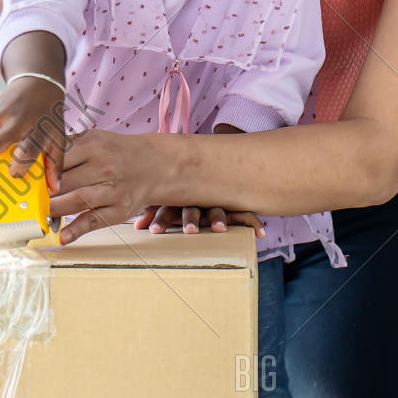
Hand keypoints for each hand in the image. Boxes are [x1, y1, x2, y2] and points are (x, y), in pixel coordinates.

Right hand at [0, 76, 69, 189]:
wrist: (40, 82)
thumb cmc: (49, 114)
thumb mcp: (58, 137)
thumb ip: (56, 164)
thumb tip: (53, 190)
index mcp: (36, 131)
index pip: (27, 152)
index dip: (18, 167)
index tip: (12, 176)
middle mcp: (16, 122)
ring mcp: (0, 113)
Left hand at [135, 205, 264, 237]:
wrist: (211, 164)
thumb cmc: (182, 192)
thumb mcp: (167, 200)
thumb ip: (152, 212)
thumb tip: (137, 227)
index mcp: (178, 197)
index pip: (167, 207)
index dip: (160, 219)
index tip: (153, 231)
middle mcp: (198, 198)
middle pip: (193, 208)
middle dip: (191, 219)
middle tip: (189, 230)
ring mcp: (217, 201)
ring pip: (218, 209)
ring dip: (219, 219)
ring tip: (220, 229)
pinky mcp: (235, 205)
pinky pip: (246, 214)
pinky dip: (253, 223)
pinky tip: (259, 233)